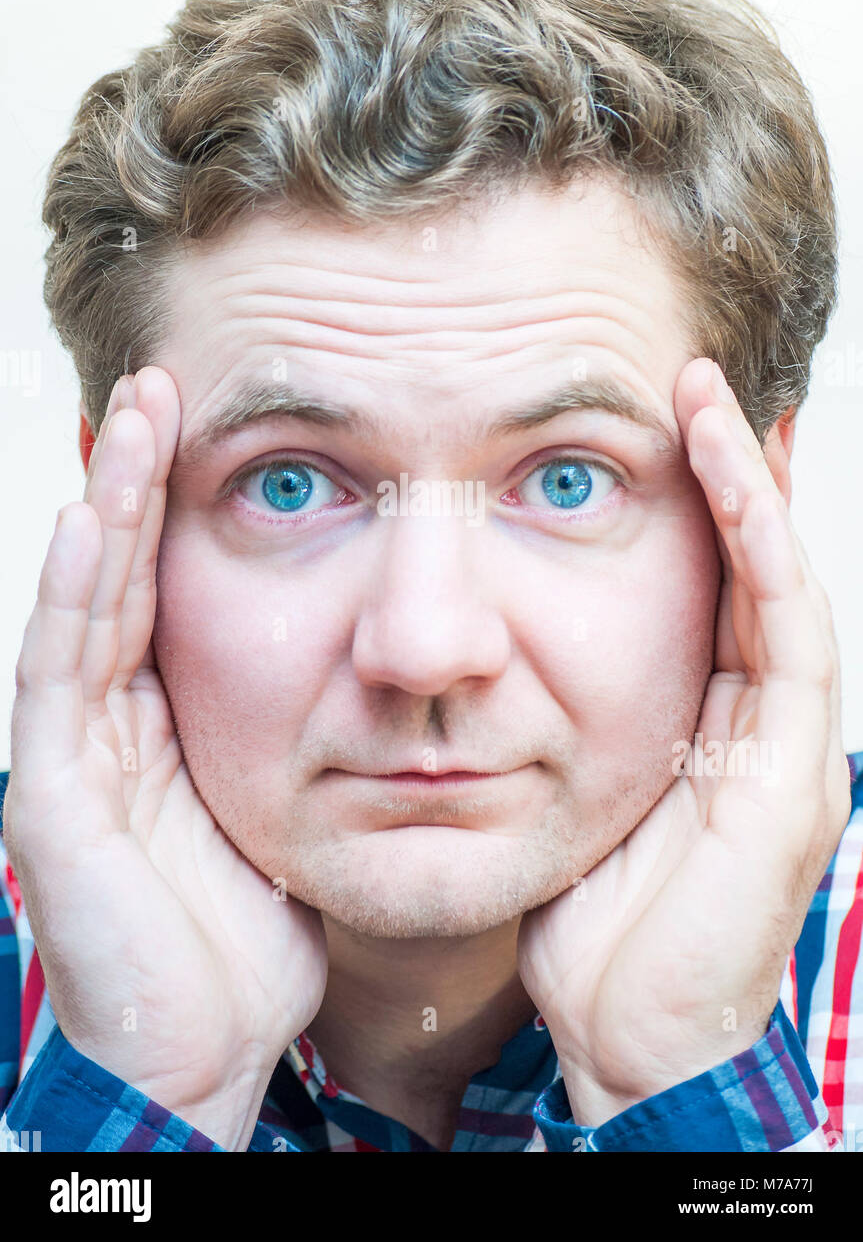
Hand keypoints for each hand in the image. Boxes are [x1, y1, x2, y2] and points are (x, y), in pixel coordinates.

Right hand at [3, 367, 327, 1149]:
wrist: (204, 1047)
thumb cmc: (256, 933)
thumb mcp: (304, 807)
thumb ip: (324, 732)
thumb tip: (408, 671)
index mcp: (171, 716)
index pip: (172, 584)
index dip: (186, 501)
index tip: (221, 419)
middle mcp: (114, 720)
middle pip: (125, 573)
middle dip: (144, 476)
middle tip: (169, 383)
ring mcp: (77, 753)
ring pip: (88, 602)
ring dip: (111, 504)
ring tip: (137, 415)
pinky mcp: (56, 796)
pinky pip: (62, 677)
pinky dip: (76, 595)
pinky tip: (94, 521)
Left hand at [516, 357, 851, 1126]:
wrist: (625, 1040)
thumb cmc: (590, 929)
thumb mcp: (567, 803)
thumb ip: (554, 727)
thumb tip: (481, 659)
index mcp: (713, 730)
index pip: (715, 593)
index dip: (698, 508)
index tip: (661, 425)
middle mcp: (762, 726)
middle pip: (756, 571)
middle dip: (735, 473)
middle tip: (702, 380)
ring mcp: (788, 745)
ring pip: (780, 581)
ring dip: (750, 484)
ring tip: (713, 397)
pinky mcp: (791, 770)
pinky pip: (786, 629)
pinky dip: (763, 543)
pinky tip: (732, 469)